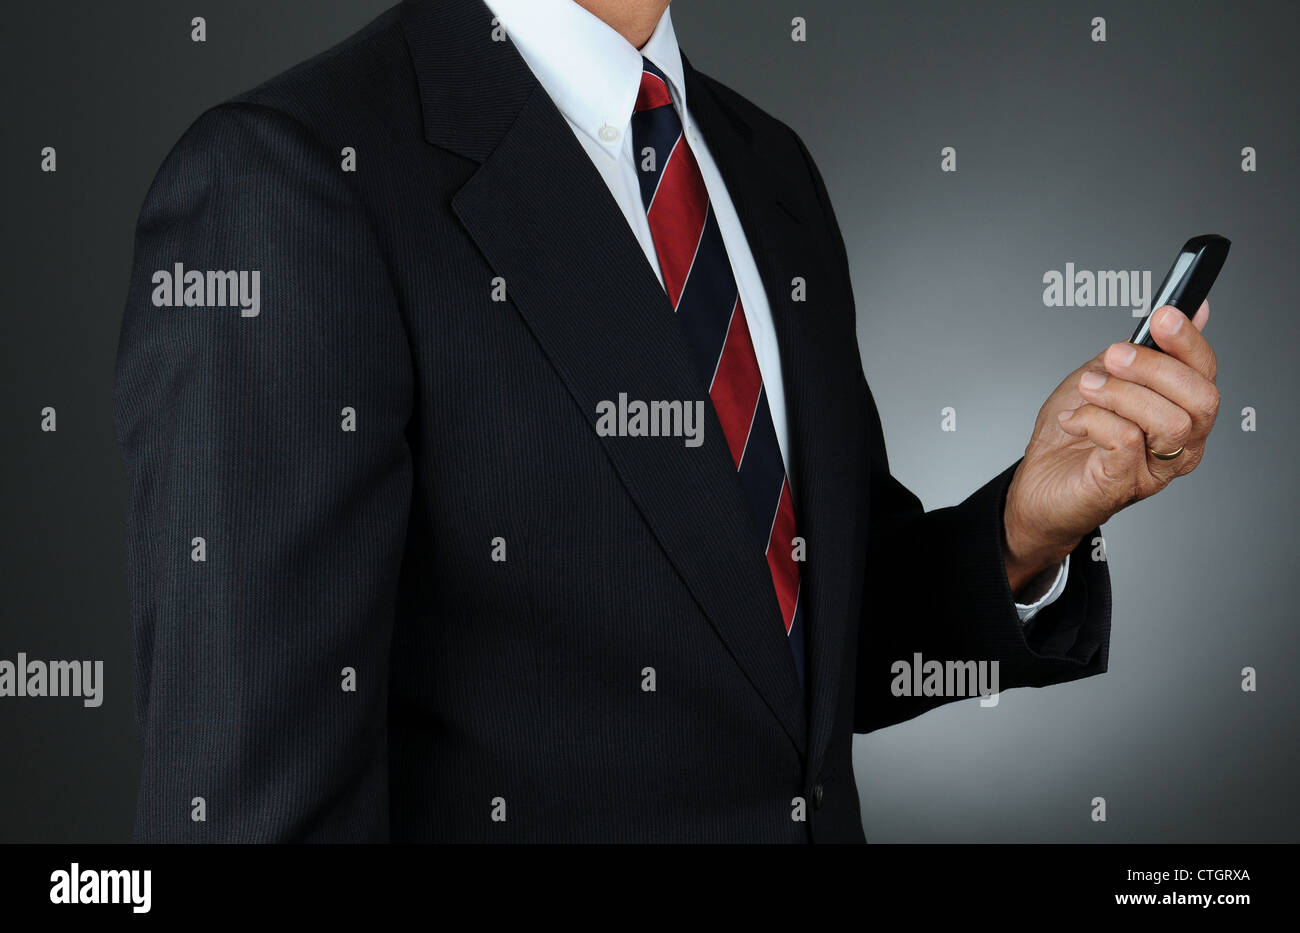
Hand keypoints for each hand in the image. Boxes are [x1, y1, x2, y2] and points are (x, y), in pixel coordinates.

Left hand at [1002, 301, 1219, 593]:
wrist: (1037, 483)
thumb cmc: (1071, 435)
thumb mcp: (1104, 376)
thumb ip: (1143, 348)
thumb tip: (1190, 310)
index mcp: (1179, 409)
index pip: (1205, 371)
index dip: (1188, 340)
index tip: (1162, 316)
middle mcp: (1180, 440)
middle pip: (1201, 397)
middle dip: (1154, 368)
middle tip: (1114, 357)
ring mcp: (1158, 465)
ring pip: (1169, 419)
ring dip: (1120, 394)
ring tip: (1088, 389)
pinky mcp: (1127, 482)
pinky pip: (1126, 440)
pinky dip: (1094, 419)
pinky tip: (1075, 420)